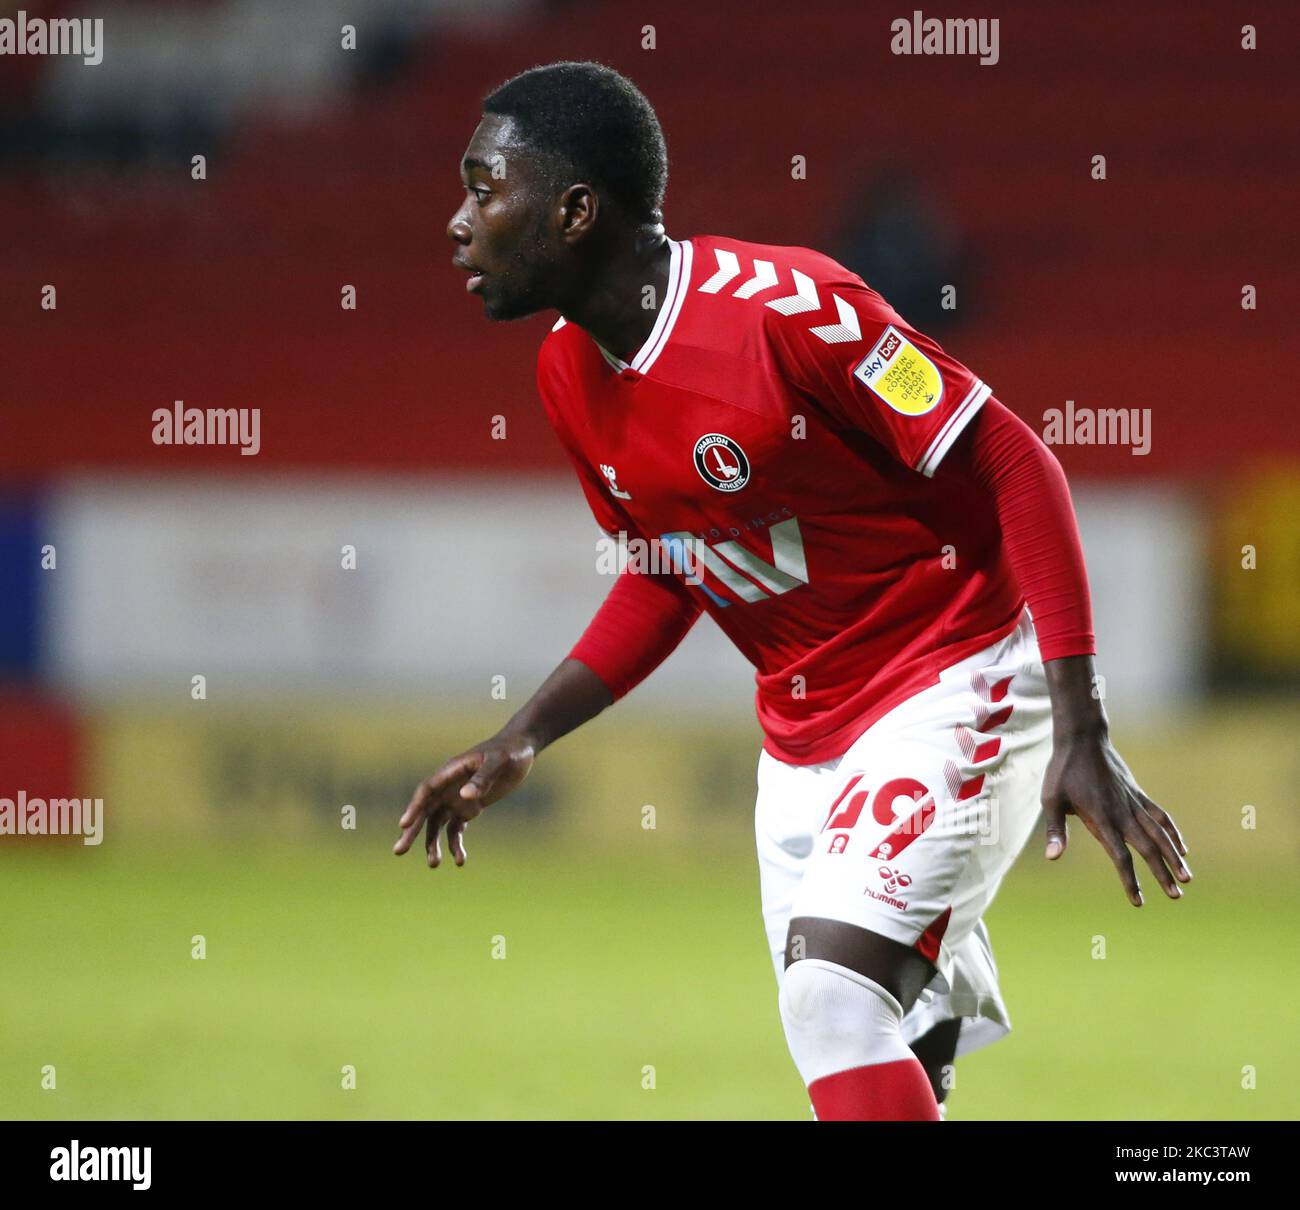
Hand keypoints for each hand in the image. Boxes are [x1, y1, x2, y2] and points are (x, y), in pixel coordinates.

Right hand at [393, 731, 536, 867]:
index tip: (404, 825)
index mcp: (452, 771)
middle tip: (398, 851)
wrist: (521, 751)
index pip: (427, 791)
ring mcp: (457, 799)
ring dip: (432, 844)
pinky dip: (455, 845)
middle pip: (425, 810)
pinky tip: (460, 860)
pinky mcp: (469, 809)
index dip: (414, 807)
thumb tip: (465, 796)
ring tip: (434, 864)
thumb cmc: (509, 752)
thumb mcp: (499, 761)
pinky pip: (456, 830)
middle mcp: (449, 787)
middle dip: (412, 831)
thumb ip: (483, 778)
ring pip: (437, 824)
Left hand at [1040, 731, 1190, 905]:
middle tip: (1176, 896)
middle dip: (1162, 873)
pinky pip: (1160, 815)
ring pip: (1159, 833)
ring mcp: (1133, 802)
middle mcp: (1122, 813)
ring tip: (1187, 877)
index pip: (1120, 856)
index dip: (1130, 880)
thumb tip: (1052, 857)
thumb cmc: (1062, 772)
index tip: (1139, 901)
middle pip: (1147, 848)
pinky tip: (1182, 847)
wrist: (1082, 740)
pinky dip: (1172, 832)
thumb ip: (1055, 830)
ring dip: (1174, 856)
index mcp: (1102, 819)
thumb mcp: (1051, 800)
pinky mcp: (1137, 793)